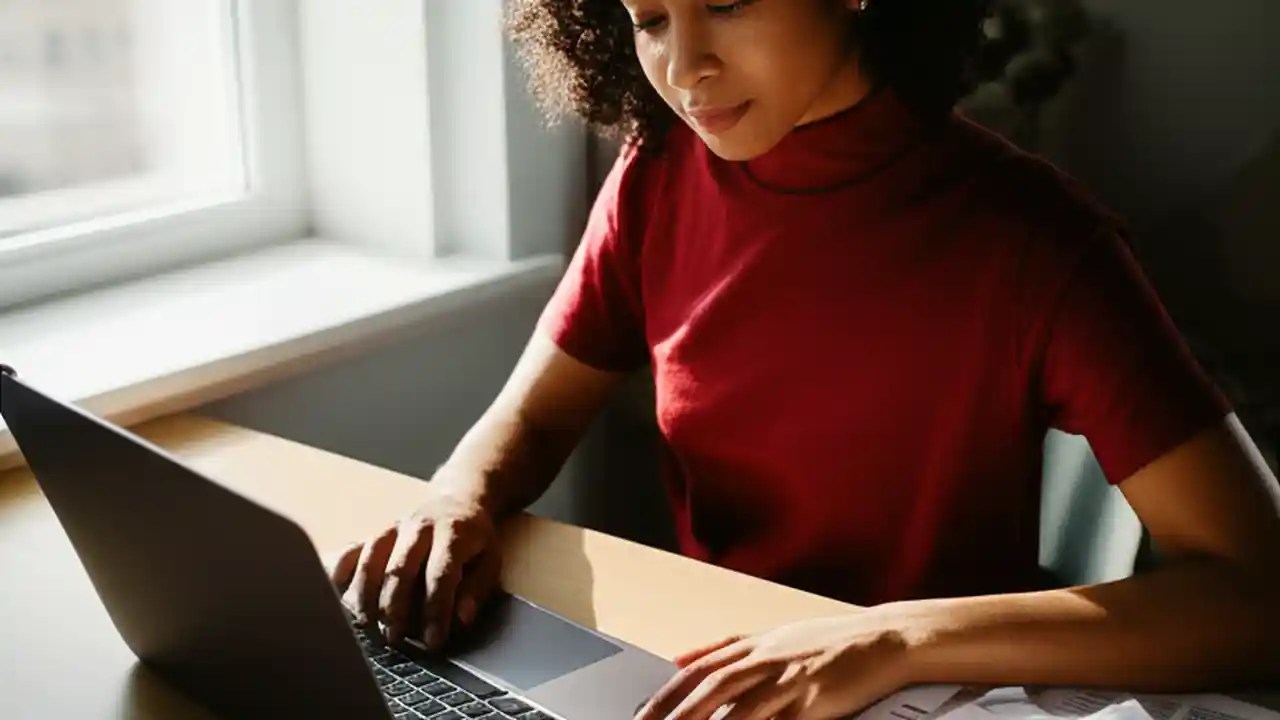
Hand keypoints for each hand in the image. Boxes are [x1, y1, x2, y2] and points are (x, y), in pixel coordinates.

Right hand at [323, 481, 501, 650]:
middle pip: (399, 569)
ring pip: (372, 559)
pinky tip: (339, 595)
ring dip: (366, 596)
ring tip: (368, 625)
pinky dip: (341, 571)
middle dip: (395, 609)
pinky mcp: (377, 532)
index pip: (440, 575)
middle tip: (396, 639)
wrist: (457, 500)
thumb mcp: (490, 560)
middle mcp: (420, 527)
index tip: (433, 642)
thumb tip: (462, 618)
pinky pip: (353, 549)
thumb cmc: (474, 539)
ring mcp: (395, 527)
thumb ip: (477, 589)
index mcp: (453, 533)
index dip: (435, 611)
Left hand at [635, 611, 918, 719]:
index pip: (701, 668)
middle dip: (674, 710)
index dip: (668, 691)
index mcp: (755, 644)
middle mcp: (767, 657)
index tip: (642, 711)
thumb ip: (727, 647)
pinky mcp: (813, 699)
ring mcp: (789, 678)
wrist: (885, 639)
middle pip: (710, 685)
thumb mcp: (775, 635)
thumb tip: (680, 657)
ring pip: (738, 704)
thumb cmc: (832, 642)